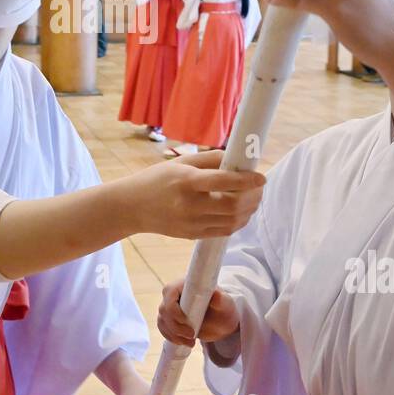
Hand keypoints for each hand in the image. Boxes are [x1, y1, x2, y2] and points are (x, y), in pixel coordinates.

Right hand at [129, 151, 264, 238]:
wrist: (132, 207)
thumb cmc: (157, 180)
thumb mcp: (180, 163)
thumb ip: (210, 160)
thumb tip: (238, 160)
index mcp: (186, 181)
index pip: (224, 181)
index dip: (247, 180)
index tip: (261, 176)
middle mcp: (189, 204)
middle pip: (233, 204)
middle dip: (253, 196)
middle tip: (260, 187)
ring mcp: (191, 223)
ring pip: (233, 221)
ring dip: (249, 210)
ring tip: (254, 198)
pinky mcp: (192, 235)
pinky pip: (224, 231)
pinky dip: (238, 221)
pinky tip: (241, 211)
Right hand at [158, 279, 238, 346]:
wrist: (221, 321)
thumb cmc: (223, 307)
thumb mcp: (225, 303)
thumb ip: (220, 298)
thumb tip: (216, 294)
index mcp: (184, 285)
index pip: (169, 292)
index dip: (173, 308)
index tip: (185, 321)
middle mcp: (174, 295)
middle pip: (164, 310)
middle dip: (175, 326)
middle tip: (192, 335)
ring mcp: (170, 308)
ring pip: (162, 321)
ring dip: (174, 334)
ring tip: (191, 342)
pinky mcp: (170, 320)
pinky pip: (164, 329)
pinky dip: (172, 338)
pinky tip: (184, 342)